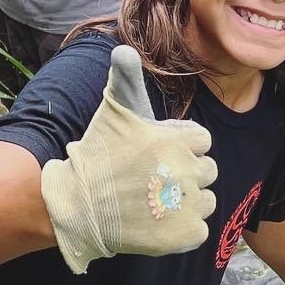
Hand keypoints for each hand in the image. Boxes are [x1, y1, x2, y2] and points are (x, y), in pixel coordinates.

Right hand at [39, 45, 217, 274]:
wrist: (77, 205)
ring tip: (155, 202)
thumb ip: (126, 78)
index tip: (157, 155)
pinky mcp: (185, 235)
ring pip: (206, 200)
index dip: (181, 146)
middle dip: (186, 174)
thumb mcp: (113, 111)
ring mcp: (186, 205)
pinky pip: (200, 229)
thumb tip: (122, 49)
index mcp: (176, 140)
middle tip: (154, 180)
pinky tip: (158, 223)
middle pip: (207, 170)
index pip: (202, 140)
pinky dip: (183, 230)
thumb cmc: (97, 154)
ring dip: (186, 203)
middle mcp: (186, 171)